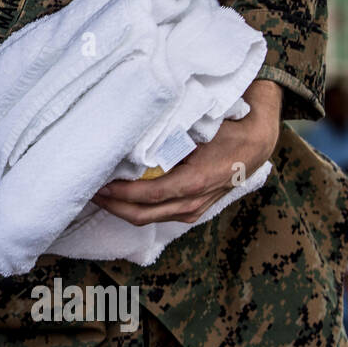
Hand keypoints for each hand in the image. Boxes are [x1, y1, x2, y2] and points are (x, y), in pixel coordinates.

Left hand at [90, 79, 282, 225]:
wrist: (258, 143)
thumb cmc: (228, 130)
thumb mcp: (199, 128)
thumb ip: (169, 134)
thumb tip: (133, 134)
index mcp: (194, 182)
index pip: (148, 195)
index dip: (119, 193)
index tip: (98, 183)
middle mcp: (192, 203)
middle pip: (142, 215)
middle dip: (112, 205)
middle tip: (89, 190)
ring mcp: (192, 210)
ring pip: (148, 218)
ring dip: (121, 208)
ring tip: (99, 194)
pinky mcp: (191, 211)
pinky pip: (158, 215)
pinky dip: (136, 208)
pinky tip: (121, 197)